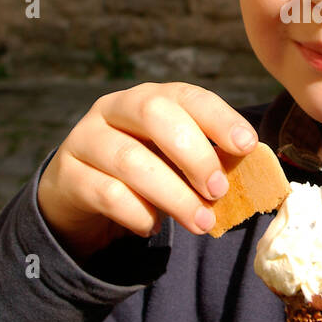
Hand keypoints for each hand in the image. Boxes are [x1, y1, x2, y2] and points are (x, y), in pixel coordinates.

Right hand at [36, 83, 257, 261]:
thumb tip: (252, 177)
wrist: (79, 192)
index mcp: (150, 97)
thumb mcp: (172, 159)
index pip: (187, 95)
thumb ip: (206, 161)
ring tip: (201, 222)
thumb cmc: (143, 170)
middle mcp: (114, 108)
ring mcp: (85, 138)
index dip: (219, 118)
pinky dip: (137, 213)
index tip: (246, 146)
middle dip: (194, 153)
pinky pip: (106, 194)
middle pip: (154, 113)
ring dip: (173, 195)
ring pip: (130, 160)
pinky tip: (152, 226)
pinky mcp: (68, 175)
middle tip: (219, 191)